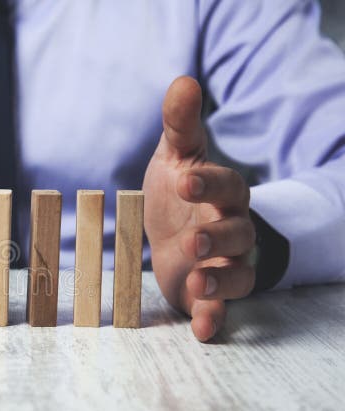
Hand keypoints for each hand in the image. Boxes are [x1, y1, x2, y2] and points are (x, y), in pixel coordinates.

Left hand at [143, 76, 255, 341]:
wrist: (176, 232)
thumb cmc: (178, 193)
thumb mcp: (174, 157)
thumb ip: (180, 125)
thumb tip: (182, 80)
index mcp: (221, 194)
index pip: (225, 186)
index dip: (208, 184)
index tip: (184, 180)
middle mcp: (231, 230)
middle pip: (236, 234)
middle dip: (216, 238)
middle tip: (192, 241)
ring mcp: (224, 265)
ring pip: (236, 275)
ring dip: (219, 282)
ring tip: (197, 284)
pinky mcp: (210, 294)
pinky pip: (222, 309)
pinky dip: (214, 318)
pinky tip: (203, 330)